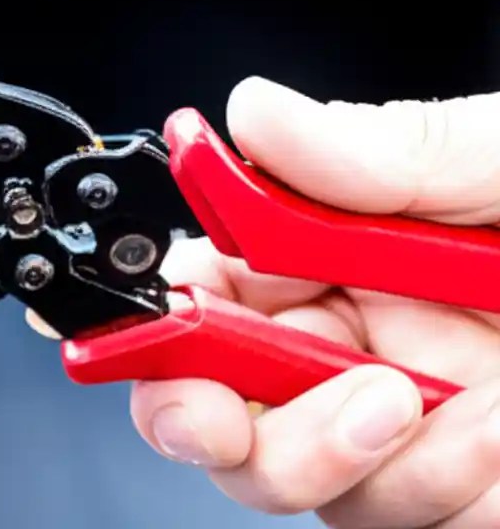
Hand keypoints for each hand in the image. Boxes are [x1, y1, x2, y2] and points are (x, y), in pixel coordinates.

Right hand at [129, 77, 499, 526]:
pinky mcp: (453, 491)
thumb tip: (248, 119)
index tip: (144, 316)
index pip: (212, 279)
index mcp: (352, 249)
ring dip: (324, 448)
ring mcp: (406, 425)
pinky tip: (486, 437)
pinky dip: (424, 483)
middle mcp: (361, 338)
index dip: (158, 304)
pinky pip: (387, 512)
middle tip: (216, 405)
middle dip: (198, 411)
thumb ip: (382, 150)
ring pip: (284, 474)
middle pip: (216, 397)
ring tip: (402, 401)